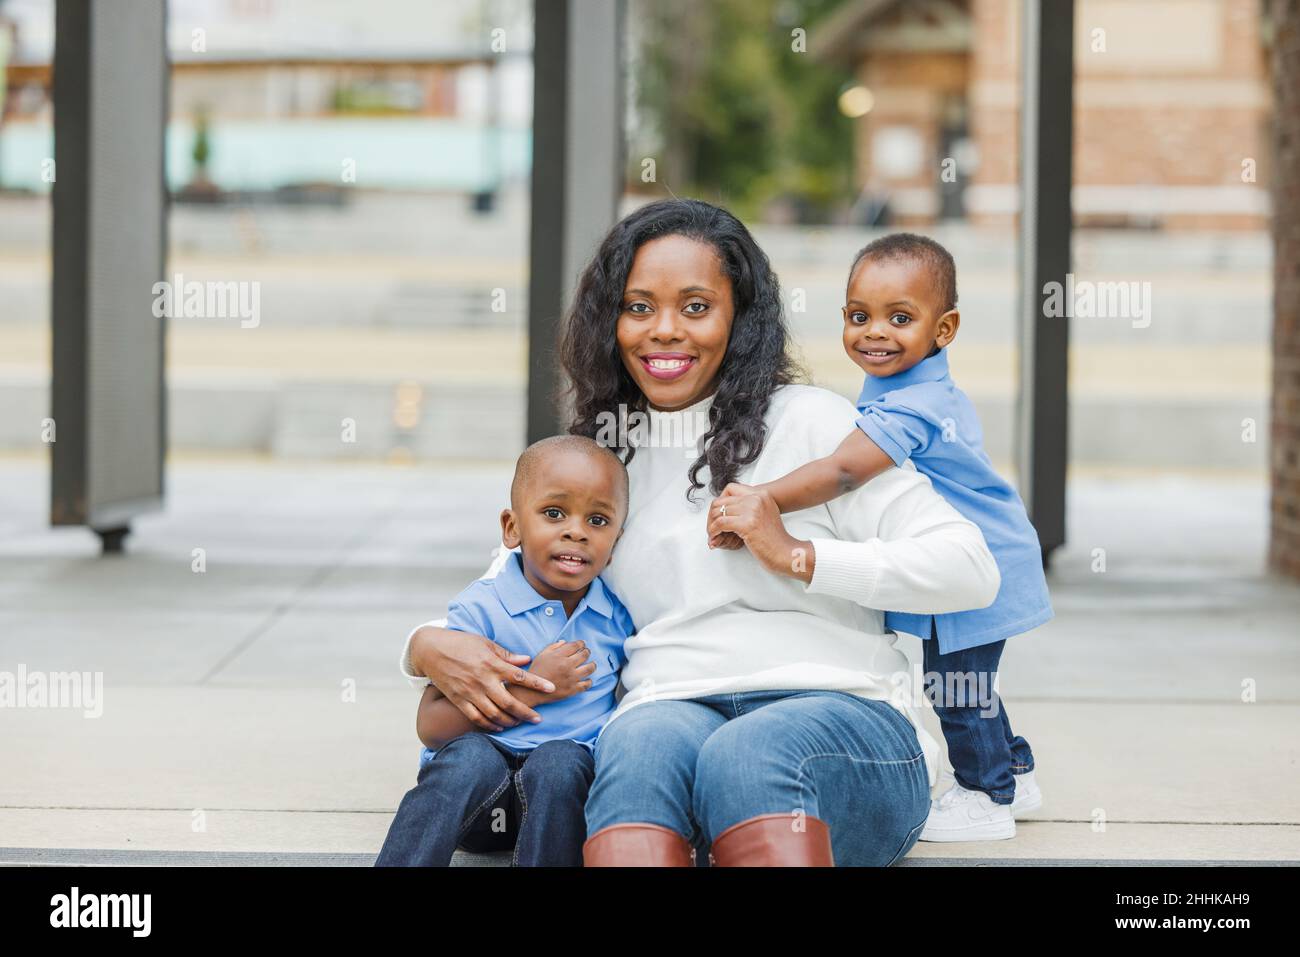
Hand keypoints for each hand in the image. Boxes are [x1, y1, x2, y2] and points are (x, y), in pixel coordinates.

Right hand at [409, 626, 555, 731]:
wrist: (431, 650)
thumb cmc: (461, 643)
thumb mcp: (485, 643)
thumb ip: (506, 654)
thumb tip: (526, 660)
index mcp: (491, 663)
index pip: (519, 676)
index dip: (537, 683)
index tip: (552, 688)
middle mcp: (482, 680)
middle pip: (509, 701)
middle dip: (525, 712)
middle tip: (538, 718)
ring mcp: (470, 692)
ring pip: (493, 713)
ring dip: (509, 720)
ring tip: (520, 723)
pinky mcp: (458, 700)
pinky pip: (476, 717)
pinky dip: (489, 725)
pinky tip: (499, 726)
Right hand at [528, 639, 596, 701]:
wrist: (531, 691)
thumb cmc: (536, 671)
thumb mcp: (542, 655)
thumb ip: (554, 646)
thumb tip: (565, 642)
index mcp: (559, 656)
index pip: (576, 645)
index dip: (581, 643)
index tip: (582, 644)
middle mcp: (567, 665)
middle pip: (585, 655)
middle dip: (587, 651)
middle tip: (586, 652)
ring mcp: (571, 678)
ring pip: (590, 668)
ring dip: (592, 665)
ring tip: (592, 664)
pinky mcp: (573, 690)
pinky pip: (587, 684)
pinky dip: (589, 681)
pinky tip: (587, 679)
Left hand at [706, 483, 815, 582]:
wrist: (786, 553)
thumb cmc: (774, 540)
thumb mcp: (763, 514)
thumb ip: (748, 507)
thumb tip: (722, 510)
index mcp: (761, 494)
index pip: (730, 488)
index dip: (721, 502)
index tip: (719, 516)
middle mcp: (757, 498)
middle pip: (721, 501)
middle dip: (712, 516)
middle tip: (712, 529)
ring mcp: (752, 510)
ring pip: (718, 512)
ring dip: (711, 525)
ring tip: (713, 536)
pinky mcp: (747, 524)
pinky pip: (720, 523)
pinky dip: (713, 531)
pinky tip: (715, 538)